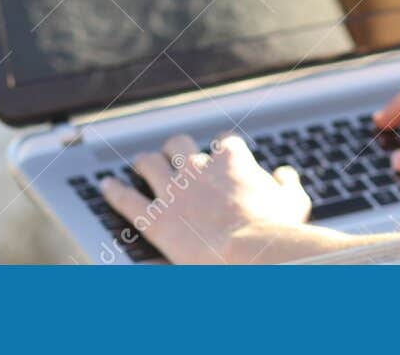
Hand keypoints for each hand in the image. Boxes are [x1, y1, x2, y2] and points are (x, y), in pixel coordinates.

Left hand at [98, 132, 311, 263]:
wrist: (249, 256)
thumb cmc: (276, 232)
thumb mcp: (294, 203)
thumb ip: (288, 184)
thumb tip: (284, 175)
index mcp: (232, 161)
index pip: (224, 143)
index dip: (221, 151)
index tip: (222, 158)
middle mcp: (198, 167)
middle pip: (179, 143)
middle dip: (176, 148)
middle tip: (174, 156)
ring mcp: (172, 190)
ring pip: (149, 162)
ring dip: (144, 162)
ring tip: (140, 165)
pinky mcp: (153, 217)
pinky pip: (125, 198)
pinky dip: (113, 191)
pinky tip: (105, 186)